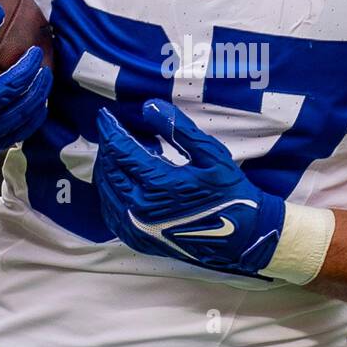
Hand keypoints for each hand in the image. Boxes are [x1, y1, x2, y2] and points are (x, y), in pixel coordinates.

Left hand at [94, 98, 285, 276]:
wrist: (241, 237)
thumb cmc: (230, 193)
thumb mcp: (211, 154)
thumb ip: (178, 129)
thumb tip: (148, 106)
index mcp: (158, 185)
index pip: (119, 150)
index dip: (110, 129)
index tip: (106, 115)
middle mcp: (140, 208)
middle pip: (108, 169)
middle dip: (108, 146)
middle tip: (117, 131)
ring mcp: (136, 228)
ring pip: (105, 190)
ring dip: (108, 168)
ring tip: (123, 152)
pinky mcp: (138, 240)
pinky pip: (111, 212)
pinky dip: (110, 192)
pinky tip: (122, 181)